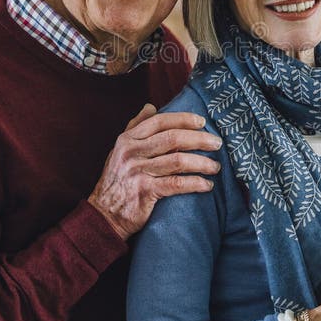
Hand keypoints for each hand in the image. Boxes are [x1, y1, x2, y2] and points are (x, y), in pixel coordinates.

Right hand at [88, 104, 221, 239]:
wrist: (103, 214)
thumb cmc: (116, 180)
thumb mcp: (119, 149)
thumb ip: (135, 127)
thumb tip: (151, 106)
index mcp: (127, 139)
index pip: (159, 122)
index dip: (183, 119)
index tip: (202, 122)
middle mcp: (131, 153)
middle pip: (172, 139)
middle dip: (199, 139)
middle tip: (216, 143)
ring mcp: (137, 172)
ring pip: (178, 161)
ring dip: (202, 163)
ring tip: (216, 167)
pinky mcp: (145, 192)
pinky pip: (176, 184)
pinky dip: (195, 183)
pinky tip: (207, 185)